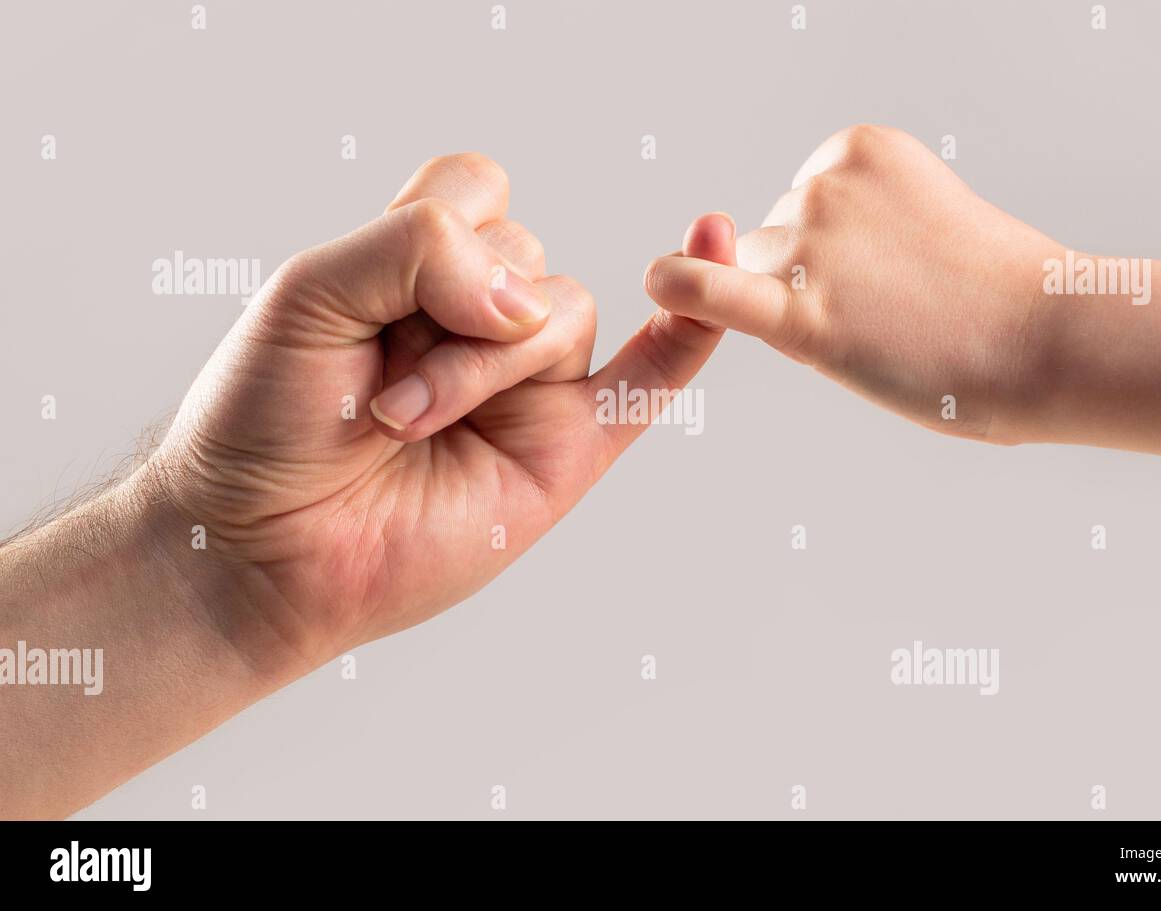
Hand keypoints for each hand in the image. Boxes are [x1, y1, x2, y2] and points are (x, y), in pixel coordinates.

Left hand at [144, 154, 729, 681]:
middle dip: (450, 314)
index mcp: (424, 270)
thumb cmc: (265, 420)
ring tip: (406, 422)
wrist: (261, 546)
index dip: (440, 228)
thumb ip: (418, 244)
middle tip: (377, 390)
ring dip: (483, 363)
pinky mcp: (567, 450)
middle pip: (526, 253)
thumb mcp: (313, 291)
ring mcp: (530, 386)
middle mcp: (484, 320)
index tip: (373, 300)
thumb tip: (528, 296)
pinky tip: (705, 283)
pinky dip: (689, 332)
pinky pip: (652, 379)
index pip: (478, 188)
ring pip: (565, 314)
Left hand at [644, 124, 1059, 442]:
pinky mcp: (804, 314)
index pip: (796, 211)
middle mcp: (823, 183)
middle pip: (768, 246)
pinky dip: (682, 290)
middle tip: (896, 312)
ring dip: (799, 316)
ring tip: (884, 331)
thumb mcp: (927, 213)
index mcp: (856, 147)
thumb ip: (853, 219)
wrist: (1053, 341)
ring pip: (753, 285)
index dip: (831, 259)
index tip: (894, 273)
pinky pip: (715, 295)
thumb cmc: (1000, 293)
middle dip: (809, 286)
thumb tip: (768, 256)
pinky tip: (660, 284)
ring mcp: (812, 245)